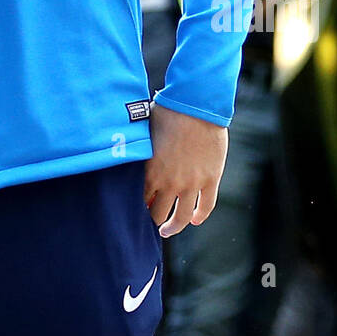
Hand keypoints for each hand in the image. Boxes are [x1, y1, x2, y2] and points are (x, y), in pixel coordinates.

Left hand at [143, 101, 227, 237]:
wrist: (196, 104)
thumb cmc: (167, 112)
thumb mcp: (145, 131)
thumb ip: (139, 149)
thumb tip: (126, 150)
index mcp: (150, 171)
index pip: (140, 200)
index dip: (137, 207)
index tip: (135, 209)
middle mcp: (170, 182)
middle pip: (158, 213)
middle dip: (153, 219)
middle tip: (151, 220)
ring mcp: (191, 183)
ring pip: (182, 217)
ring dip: (174, 227)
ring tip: (167, 230)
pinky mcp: (211, 179)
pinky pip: (206, 206)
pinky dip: (200, 216)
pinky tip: (196, 220)